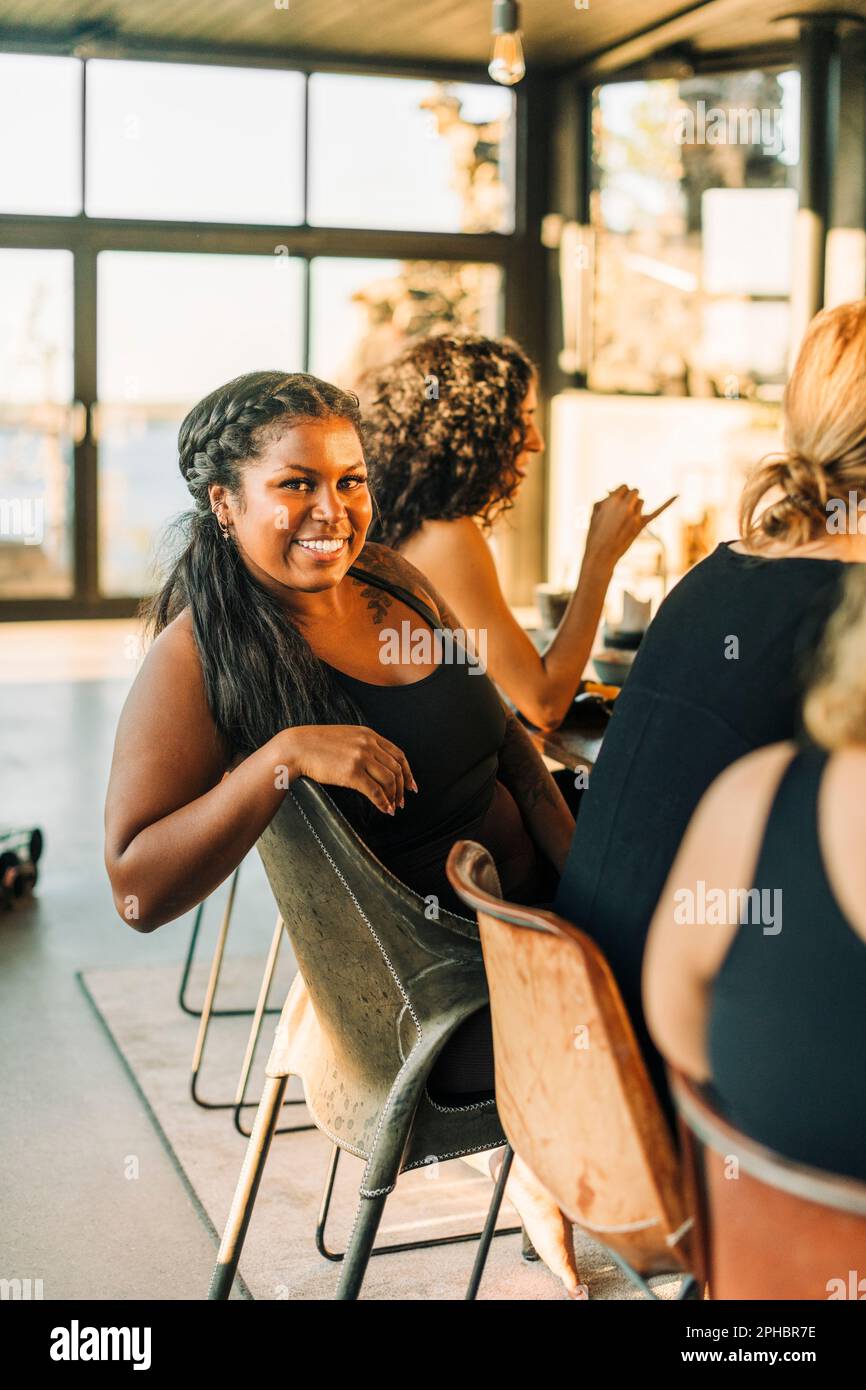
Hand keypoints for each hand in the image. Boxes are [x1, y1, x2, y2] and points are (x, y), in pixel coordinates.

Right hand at [281, 725, 416, 815]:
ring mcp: (360, 757)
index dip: (408, 772)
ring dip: (394, 797)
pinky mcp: (351, 772)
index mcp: (369, 734)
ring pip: (389, 781)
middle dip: (403, 788)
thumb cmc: (318, 745)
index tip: (412, 786)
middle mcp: (368, 744)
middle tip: (402, 802)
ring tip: (393, 808)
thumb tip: (378, 765)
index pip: (398, 754)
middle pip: (397, 769)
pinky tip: (384, 810)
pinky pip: (375, 791)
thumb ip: (363, 745)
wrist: (297, 747)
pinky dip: (383, 802)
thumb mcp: (346, 737)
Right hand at [584, 485, 676, 567]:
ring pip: (641, 501)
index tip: (617, 502)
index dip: (621, 494)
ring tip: (626, 520)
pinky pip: (658, 511)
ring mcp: (635, 516)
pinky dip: (668, 503)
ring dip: (636, 507)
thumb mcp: (594, 513)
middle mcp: (626, 506)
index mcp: (613, 501)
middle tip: (623, 509)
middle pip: (635, 492)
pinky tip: (678, 495)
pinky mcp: (642, 525)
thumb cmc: (595, 534)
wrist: (601, 554)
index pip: (624, 487)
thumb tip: (611, 493)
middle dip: (630, 498)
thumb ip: (604, 501)